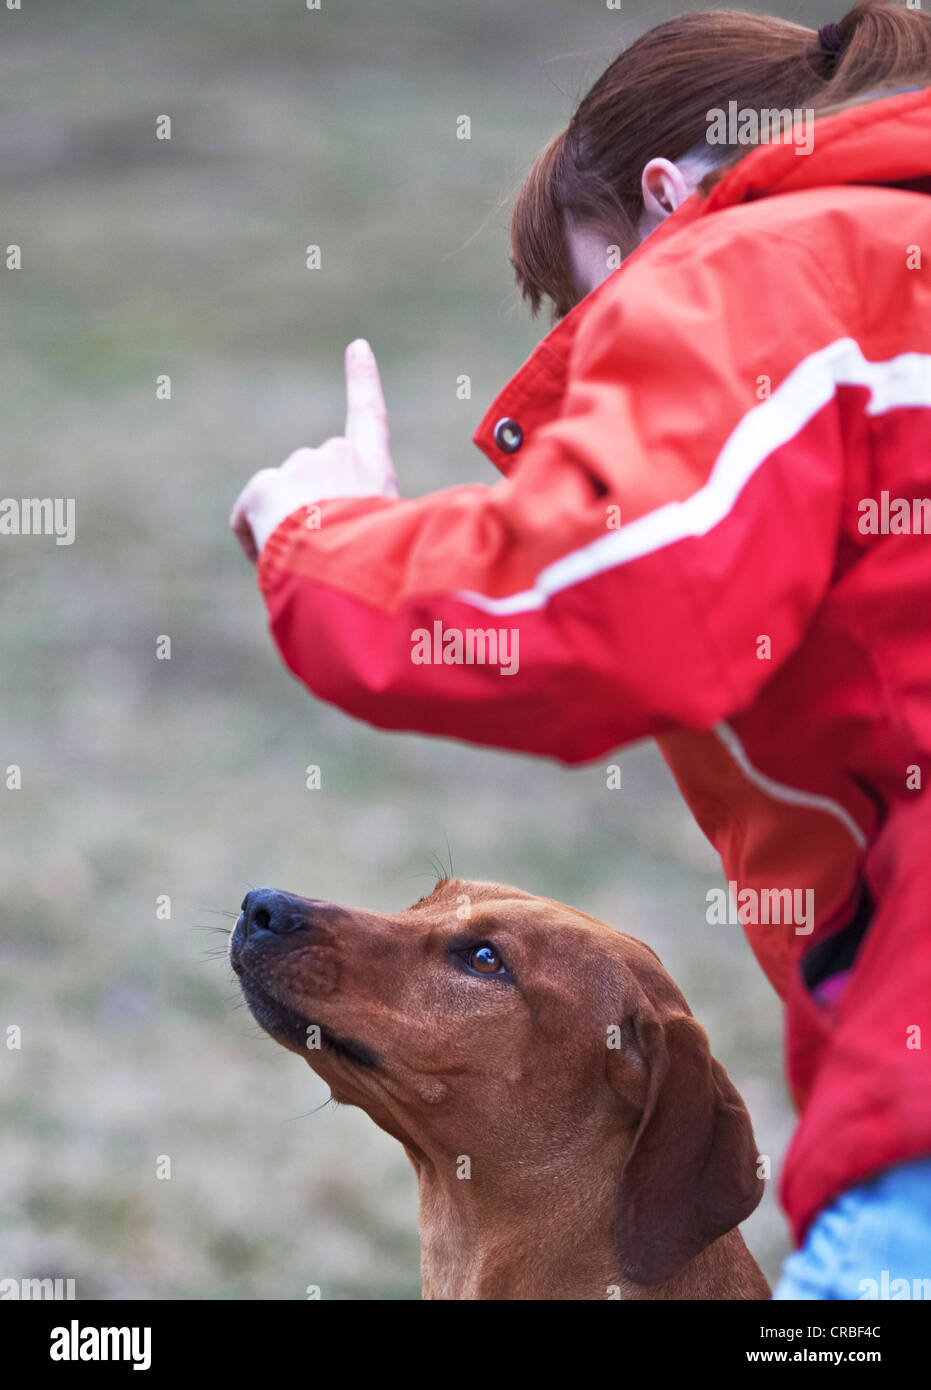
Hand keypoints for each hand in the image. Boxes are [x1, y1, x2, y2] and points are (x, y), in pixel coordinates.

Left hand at [231, 338, 398, 562]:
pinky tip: (272, 558)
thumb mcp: (385, 537)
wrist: (344, 566)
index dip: (362, 381)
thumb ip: (361, 520)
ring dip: (286, 529)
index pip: (369, 415)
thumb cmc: (374, 565)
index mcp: (373, 468)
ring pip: (281, 503)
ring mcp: (297, 466)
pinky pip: (249, 520)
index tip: (357, 347)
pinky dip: (254, 541)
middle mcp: (335, 456)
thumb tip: (329, 537)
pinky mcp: (263, 485)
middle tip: (325, 551)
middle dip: (311, 512)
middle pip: (312, 485)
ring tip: (306, 558)